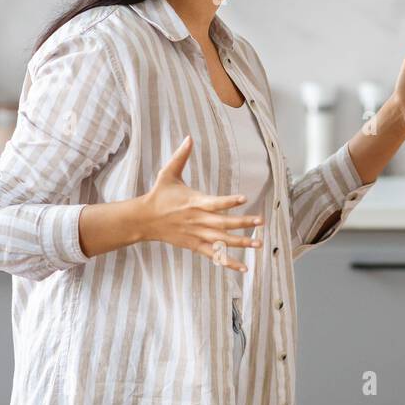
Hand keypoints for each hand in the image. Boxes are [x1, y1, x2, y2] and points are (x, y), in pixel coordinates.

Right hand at [136, 135, 262, 271]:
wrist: (143, 220)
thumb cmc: (158, 195)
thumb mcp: (168, 174)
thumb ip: (180, 156)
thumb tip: (189, 137)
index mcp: (194, 202)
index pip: (214, 202)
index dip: (229, 201)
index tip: (244, 198)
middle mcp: (197, 220)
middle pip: (223, 224)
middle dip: (243, 224)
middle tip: (261, 222)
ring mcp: (196, 235)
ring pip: (222, 241)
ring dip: (240, 243)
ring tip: (258, 244)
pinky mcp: (194, 246)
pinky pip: (214, 255)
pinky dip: (228, 262)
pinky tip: (244, 267)